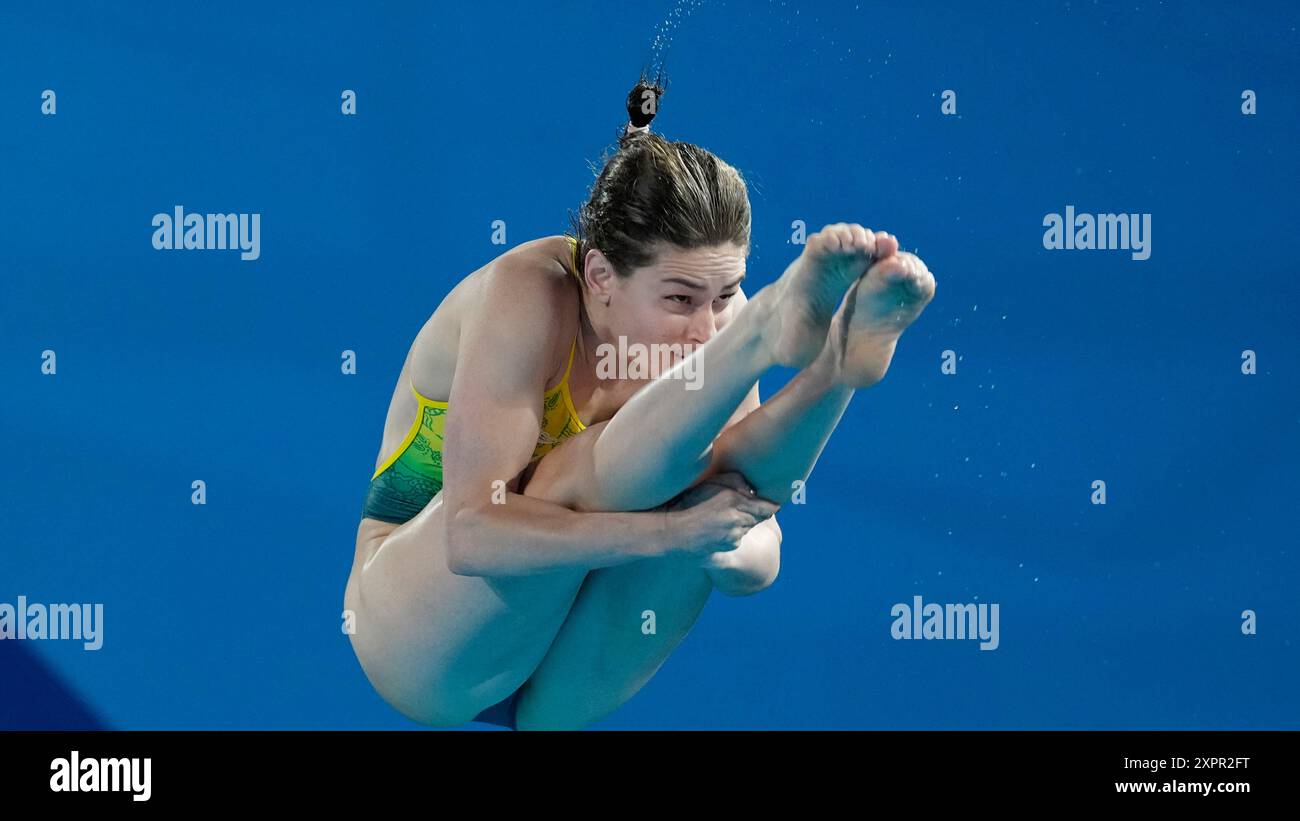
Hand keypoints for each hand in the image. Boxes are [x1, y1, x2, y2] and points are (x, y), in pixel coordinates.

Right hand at [662, 472, 778, 560]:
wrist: (672, 532)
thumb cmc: (688, 503)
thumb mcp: (711, 483)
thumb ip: (735, 480)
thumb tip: (751, 488)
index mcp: (735, 501)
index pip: (768, 506)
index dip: (771, 504)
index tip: (773, 502)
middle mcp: (739, 519)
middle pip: (761, 517)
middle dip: (756, 512)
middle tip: (744, 506)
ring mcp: (735, 535)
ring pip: (749, 527)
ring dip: (743, 522)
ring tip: (724, 517)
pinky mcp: (730, 547)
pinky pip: (739, 537)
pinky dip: (733, 533)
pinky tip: (717, 529)